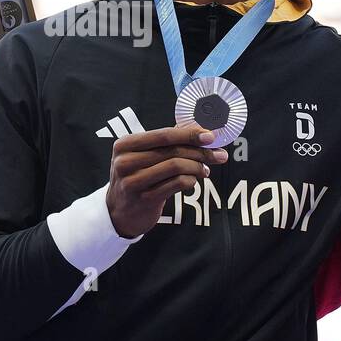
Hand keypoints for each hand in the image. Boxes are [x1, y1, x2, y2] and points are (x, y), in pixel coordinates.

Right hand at [107, 125, 228, 237]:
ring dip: (197, 166)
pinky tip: (194, 180)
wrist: (120, 211)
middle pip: (172, 151)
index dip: (189, 134)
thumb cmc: (137, 176)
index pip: (163, 135)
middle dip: (201, 151)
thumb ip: (166, 141)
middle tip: (219, 155)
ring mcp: (133, 181)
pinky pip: (177, 184)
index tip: (210, 135)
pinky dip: (191, 180)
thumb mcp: (142, 156)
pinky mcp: (145, 198)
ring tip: (205, 169)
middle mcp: (125, 162)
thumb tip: (199, 128)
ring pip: (176, 166)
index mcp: (125, 145)